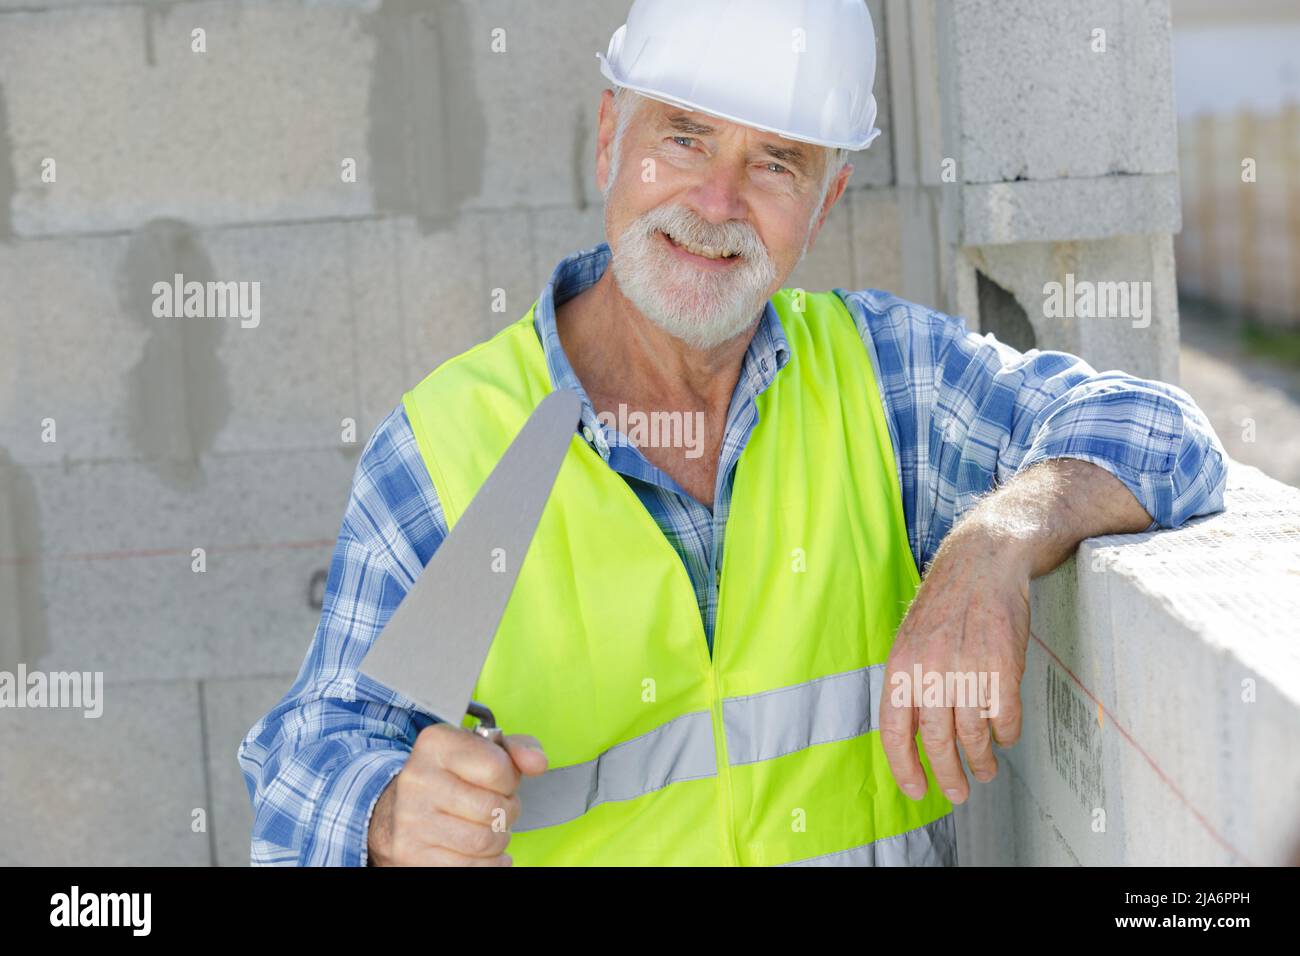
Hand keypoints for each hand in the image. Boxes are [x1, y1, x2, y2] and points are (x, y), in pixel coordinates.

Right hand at [366, 723, 546, 865]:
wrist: (400, 808)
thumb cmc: (454, 777)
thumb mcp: (485, 750)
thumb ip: (519, 749)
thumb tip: (538, 764)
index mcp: (436, 744)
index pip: (497, 768)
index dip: (509, 780)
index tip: (500, 782)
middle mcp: (417, 779)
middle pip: (493, 808)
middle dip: (507, 812)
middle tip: (498, 809)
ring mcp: (410, 819)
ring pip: (484, 842)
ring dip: (498, 839)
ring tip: (489, 828)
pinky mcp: (410, 854)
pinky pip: (469, 867)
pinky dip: (488, 863)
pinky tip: (482, 852)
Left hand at [878, 459, 1151, 804]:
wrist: (982, 562)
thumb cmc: (945, 604)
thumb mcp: (910, 639)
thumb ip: (909, 683)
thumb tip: (910, 733)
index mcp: (900, 666)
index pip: (894, 731)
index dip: (904, 766)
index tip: (917, 789)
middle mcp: (930, 672)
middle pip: (937, 742)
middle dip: (948, 775)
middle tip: (957, 791)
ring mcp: (968, 670)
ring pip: (973, 736)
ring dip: (981, 761)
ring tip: (985, 770)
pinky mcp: (1003, 667)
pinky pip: (1004, 718)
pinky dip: (1005, 735)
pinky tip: (1004, 736)